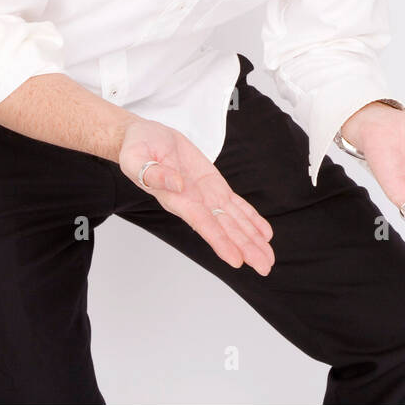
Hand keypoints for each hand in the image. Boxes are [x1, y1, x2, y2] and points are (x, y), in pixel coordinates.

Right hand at [118, 118, 274, 275]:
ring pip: (234, 221)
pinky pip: (236, 204)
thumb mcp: (135, 158)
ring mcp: (206, 196)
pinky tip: (263, 233)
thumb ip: (153, 174)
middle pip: (225, 229)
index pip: (203, 225)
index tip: (237, 260)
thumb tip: (177, 184)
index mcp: (177, 200)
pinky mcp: (214, 185)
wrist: (144, 137)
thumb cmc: (137, 149)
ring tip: (268, 257)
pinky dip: (251, 218)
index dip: (221, 242)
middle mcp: (195, 203)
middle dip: (246, 248)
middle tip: (264, 267)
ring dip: (252, 238)